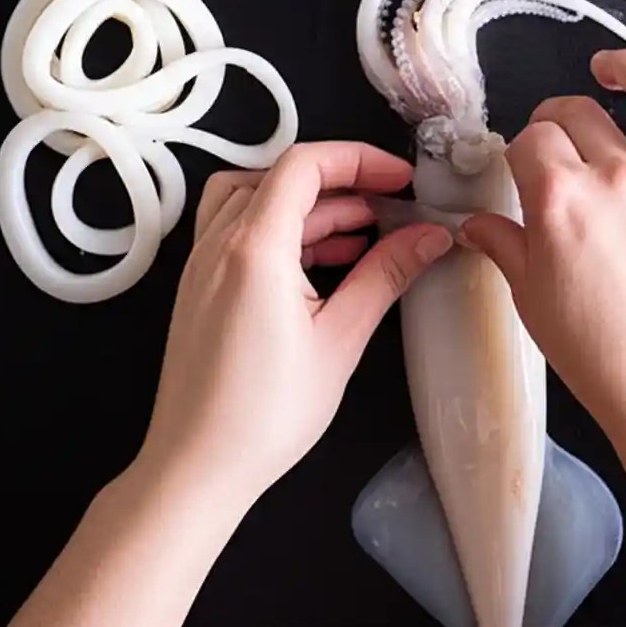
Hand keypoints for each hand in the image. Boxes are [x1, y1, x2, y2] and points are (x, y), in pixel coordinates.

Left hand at [136, 142, 453, 503]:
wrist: (196, 466)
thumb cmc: (265, 414)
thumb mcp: (340, 340)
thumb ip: (385, 276)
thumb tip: (429, 237)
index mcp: (254, 248)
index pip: (304, 165)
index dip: (359, 160)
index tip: (401, 179)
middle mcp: (219, 244)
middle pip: (280, 177)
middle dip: (342, 184)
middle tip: (391, 209)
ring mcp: (202, 265)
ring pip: (255, 199)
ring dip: (309, 205)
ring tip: (361, 234)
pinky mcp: (199, 288)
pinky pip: (239, 232)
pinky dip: (282, 230)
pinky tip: (320, 264)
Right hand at [462, 9, 625, 435]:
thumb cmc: (602, 356)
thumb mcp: (531, 300)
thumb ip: (502, 246)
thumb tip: (475, 226)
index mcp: (562, 201)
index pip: (531, 141)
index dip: (522, 153)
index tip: (524, 171)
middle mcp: (620, 177)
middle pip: (579, 114)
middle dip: (559, 124)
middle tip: (558, 150)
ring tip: (611, 71)